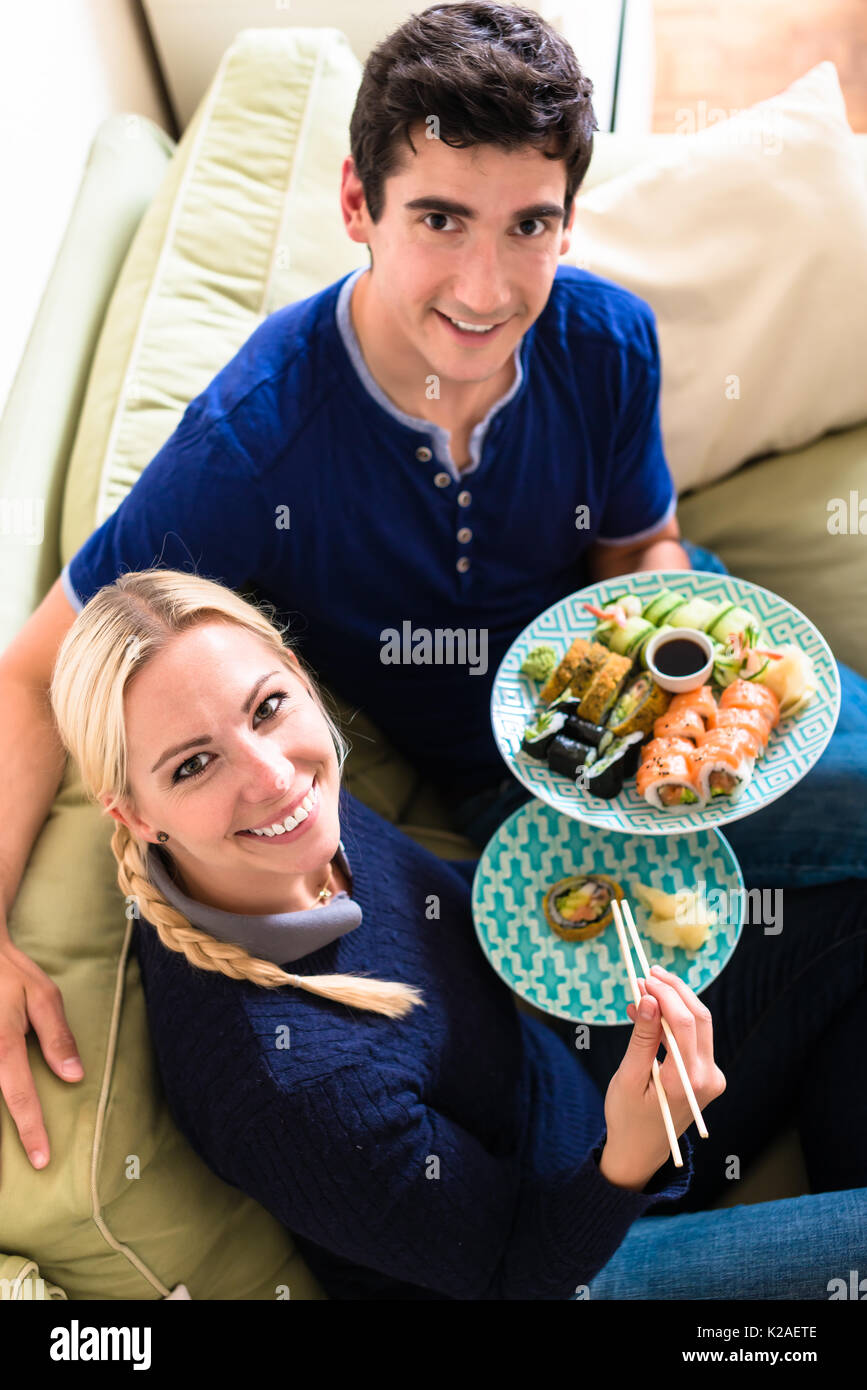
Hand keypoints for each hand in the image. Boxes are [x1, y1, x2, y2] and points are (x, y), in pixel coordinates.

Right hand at [0, 935, 82, 1168]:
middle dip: (0, 1140)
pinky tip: (1, 1132)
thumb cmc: (12, 975)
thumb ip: (57, 1036)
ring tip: (4, 1160)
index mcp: (2, 1040)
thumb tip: (74, 1077)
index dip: (30, 1127)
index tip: (41, 1158)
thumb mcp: (42, 996)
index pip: (17, 1092)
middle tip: (19, 1173)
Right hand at [599, 965, 725, 1190]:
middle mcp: (708, 1079)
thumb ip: (641, 1038)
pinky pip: (695, 1039)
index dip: (665, 994)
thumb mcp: (628, 1077)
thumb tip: (647, 998)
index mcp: (686, 1082)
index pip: (683, 1023)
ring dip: (675, 1002)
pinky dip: (675, 1021)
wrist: (641, 1152)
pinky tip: (650, 1014)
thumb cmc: (627, 1116)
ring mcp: (712, 1078)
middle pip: (699, 1018)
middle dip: (674, 990)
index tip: (643, 978)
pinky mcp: (709, 1077)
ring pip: (700, 1025)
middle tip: (648, 973)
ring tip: (644, 989)